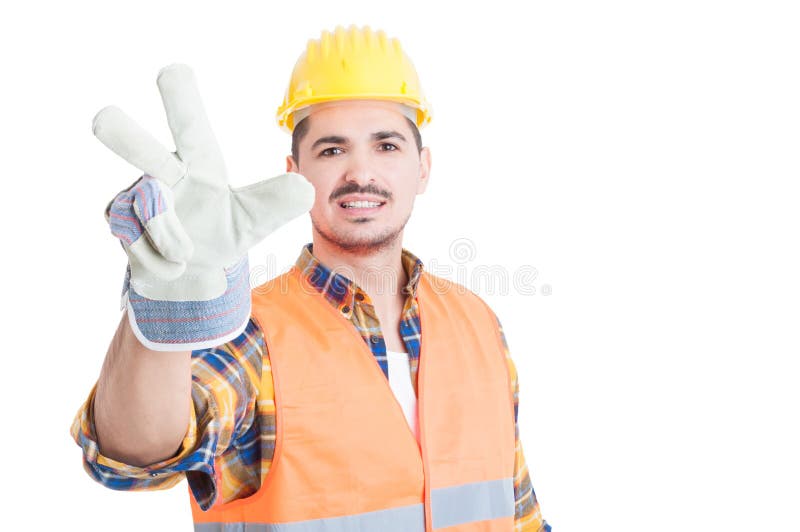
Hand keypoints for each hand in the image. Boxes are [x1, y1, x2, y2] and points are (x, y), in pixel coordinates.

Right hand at [93, 64, 314, 348]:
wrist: (190, 276)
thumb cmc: (220, 233)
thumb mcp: (253, 222)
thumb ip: (275, 204)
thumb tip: (307, 189)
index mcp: (199, 164)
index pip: (192, 129)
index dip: (184, 101)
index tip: (174, 70)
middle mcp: (163, 173)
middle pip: (143, 151)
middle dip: (125, 137)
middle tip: (102, 118)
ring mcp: (136, 196)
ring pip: (149, 211)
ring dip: (170, 238)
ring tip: (186, 254)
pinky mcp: (119, 222)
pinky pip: (139, 242)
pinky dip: (161, 261)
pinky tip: (172, 265)